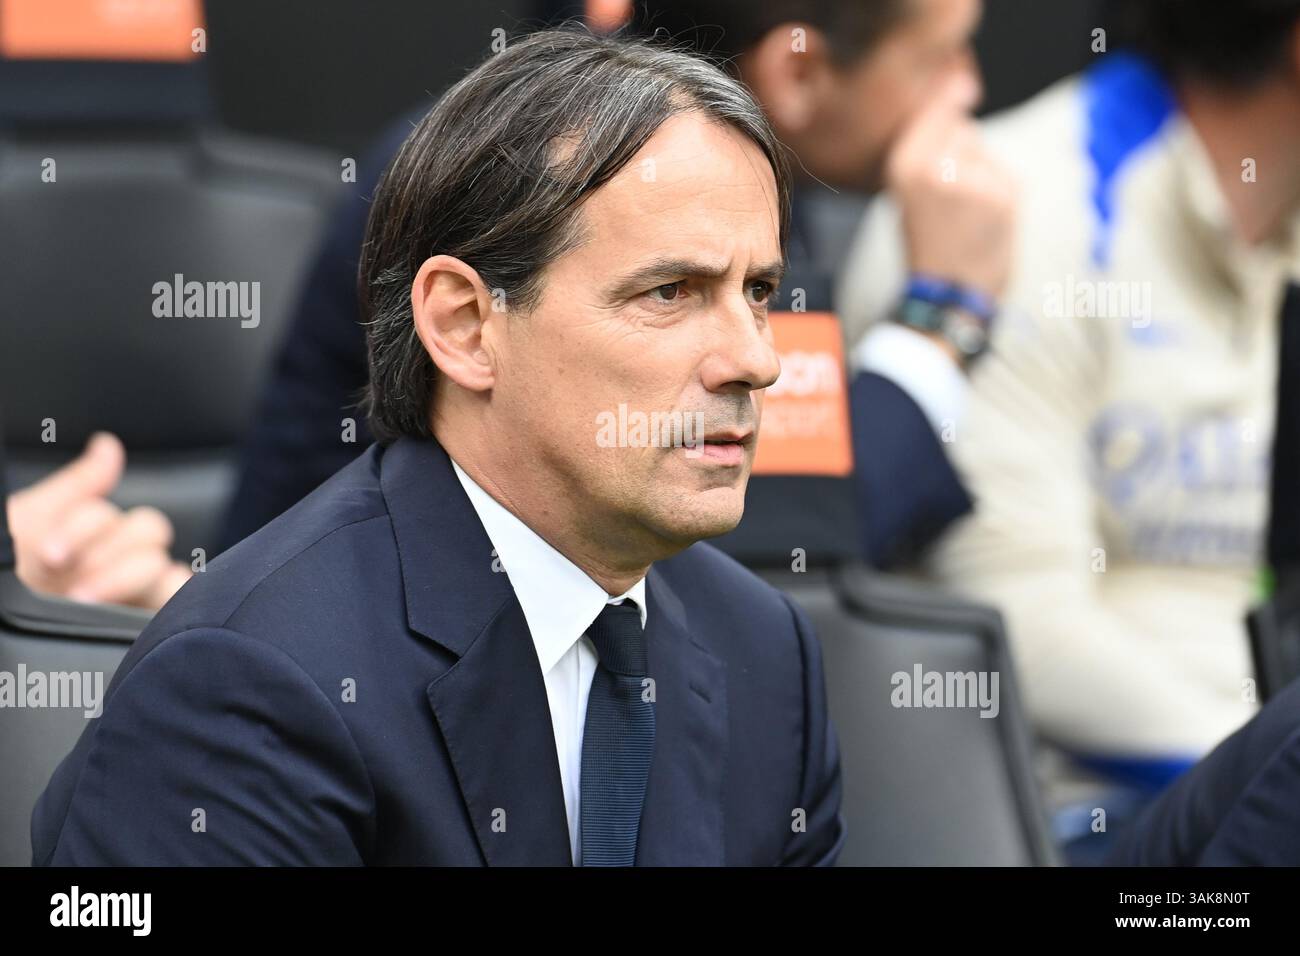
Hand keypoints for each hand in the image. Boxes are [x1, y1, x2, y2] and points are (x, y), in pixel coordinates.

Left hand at [6, 432, 192, 608]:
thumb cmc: (4, 577)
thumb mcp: (27, 526)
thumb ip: (74, 488)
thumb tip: (109, 445)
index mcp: (86, 542)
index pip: (110, 515)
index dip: (86, 527)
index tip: (51, 554)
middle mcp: (112, 565)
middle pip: (148, 532)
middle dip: (107, 551)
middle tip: (68, 580)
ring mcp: (131, 597)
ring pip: (164, 565)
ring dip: (128, 576)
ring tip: (86, 599)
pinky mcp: (142, 626)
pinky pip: (179, 599)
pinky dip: (174, 593)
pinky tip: (140, 605)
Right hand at [885, 71, 1018, 302]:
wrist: (947, 294)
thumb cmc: (926, 243)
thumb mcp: (905, 193)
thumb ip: (925, 147)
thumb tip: (961, 89)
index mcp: (902, 167)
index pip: (932, 109)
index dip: (944, 99)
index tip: (954, 92)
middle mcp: (934, 167)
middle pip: (960, 128)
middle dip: (959, 151)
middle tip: (949, 195)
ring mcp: (972, 180)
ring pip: (981, 151)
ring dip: (978, 172)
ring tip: (965, 212)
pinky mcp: (1004, 193)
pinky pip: (1003, 172)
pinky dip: (997, 191)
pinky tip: (983, 220)